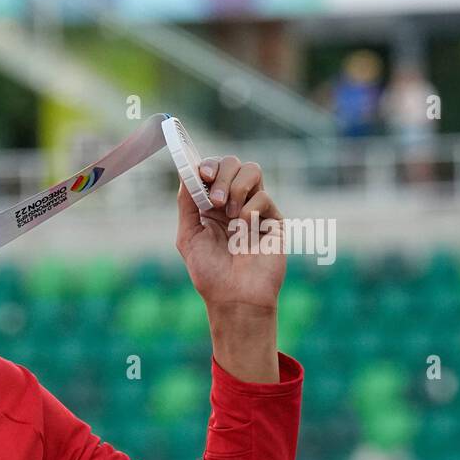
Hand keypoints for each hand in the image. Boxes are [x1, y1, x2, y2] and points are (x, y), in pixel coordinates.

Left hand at [175, 155, 284, 314]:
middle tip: (217, 200)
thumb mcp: (189, 236)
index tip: (202, 175)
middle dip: (222, 174)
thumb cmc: (210, 272)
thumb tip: (186, 172)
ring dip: (236, 187)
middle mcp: (234, 202)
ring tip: (230, 214)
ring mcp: (254, 208)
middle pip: (233, 163)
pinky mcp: (273, 219)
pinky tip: (244, 230)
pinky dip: (250, 209)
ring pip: (252, 170)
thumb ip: (187, 204)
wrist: (235, 297)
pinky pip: (263, 197)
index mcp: (211, 205)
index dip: (207, 165)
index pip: (213, 169)